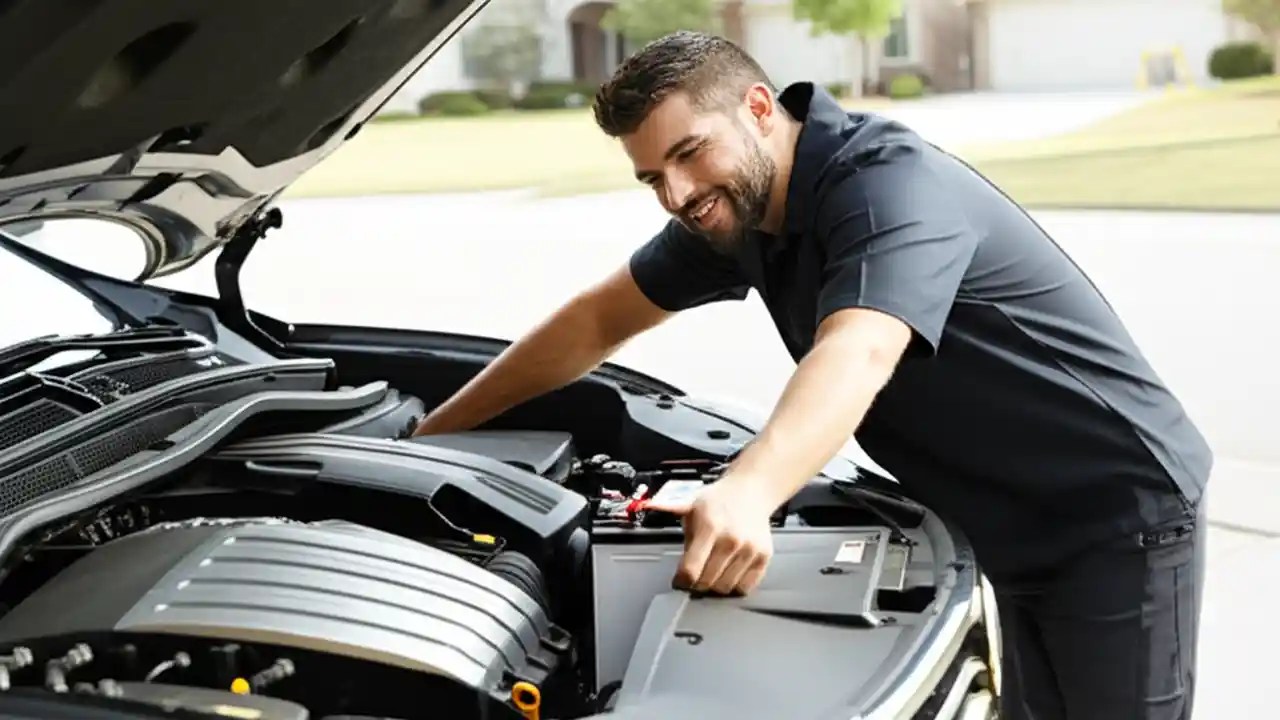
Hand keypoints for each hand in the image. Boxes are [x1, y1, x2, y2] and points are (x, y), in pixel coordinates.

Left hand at [643, 477, 776, 595]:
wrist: (751, 491)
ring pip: (725, 588)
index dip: (681, 581)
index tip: (679, 581)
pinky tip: (728, 573)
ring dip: (715, 586)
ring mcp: (749, 550)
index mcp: (709, 527)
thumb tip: (648, 506)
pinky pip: (745, 587)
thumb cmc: (719, 500)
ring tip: (712, 573)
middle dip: (696, 584)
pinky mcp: (763, 557)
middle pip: (707, 582)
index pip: (690, 569)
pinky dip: (734, 585)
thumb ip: (670, 511)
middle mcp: (731, 540)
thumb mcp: (691, 504)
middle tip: (695, 576)